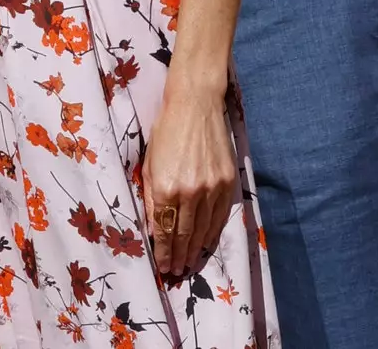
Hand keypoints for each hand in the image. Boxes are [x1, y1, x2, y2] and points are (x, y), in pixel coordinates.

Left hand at [143, 85, 236, 280]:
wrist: (196, 104)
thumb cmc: (166, 130)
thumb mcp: (149, 164)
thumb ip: (151, 198)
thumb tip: (153, 228)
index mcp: (166, 188)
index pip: (165, 231)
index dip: (164, 253)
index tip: (163, 267)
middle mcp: (191, 192)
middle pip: (184, 235)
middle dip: (179, 257)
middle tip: (176, 272)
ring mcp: (212, 188)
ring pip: (204, 229)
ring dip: (196, 250)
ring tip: (189, 264)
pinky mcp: (228, 181)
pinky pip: (220, 216)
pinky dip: (213, 232)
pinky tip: (206, 242)